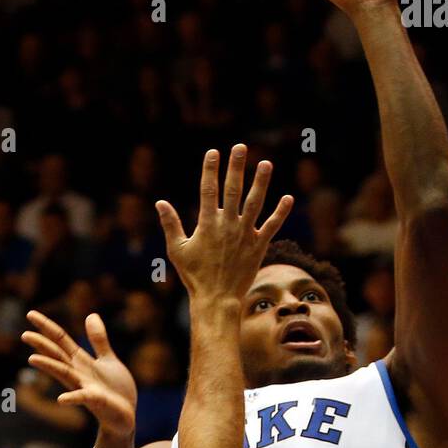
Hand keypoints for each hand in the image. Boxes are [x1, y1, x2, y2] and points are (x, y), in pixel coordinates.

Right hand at [22, 312, 136, 439]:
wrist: (125, 416)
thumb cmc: (115, 390)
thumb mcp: (107, 359)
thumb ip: (98, 340)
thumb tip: (90, 314)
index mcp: (80, 361)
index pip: (60, 340)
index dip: (46, 326)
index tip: (30, 313)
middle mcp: (78, 373)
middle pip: (57, 355)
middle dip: (42, 345)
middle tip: (24, 335)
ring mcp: (85, 387)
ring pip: (64, 374)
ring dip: (49, 366)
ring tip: (32, 359)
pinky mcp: (96, 401)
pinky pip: (84, 398)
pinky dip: (73, 398)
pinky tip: (61, 400)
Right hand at [156, 144, 292, 303]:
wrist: (217, 299)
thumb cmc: (194, 276)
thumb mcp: (177, 250)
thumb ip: (171, 224)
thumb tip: (159, 202)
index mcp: (207, 224)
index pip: (208, 189)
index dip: (210, 169)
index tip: (213, 152)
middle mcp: (228, 225)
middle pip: (233, 189)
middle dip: (236, 167)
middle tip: (240, 147)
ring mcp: (245, 235)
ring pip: (255, 203)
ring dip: (261, 182)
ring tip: (266, 164)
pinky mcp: (258, 247)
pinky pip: (272, 226)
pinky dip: (280, 212)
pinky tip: (288, 197)